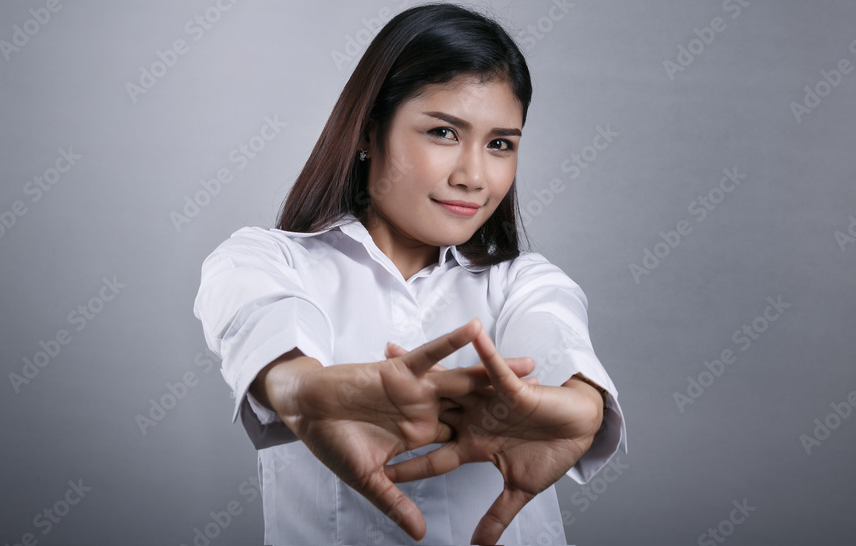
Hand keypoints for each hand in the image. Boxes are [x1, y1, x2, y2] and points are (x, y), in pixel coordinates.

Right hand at [253, 318, 533, 541]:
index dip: (496, 441)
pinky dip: (452, 342)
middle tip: (549, 402)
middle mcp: (426, 410)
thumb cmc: (333, 444)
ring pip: (463, 379)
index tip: (530, 445)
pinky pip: (432, 354)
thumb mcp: (370, 480)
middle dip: (510, 404)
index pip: (466, 439)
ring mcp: (416, 390)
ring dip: (495, 370)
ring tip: (531, 366)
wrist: (305, 412)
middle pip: (477, 407)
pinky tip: (476, 330)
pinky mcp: (400, 371)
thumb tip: (420, 535)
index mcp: (422, 435)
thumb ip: (397, 502)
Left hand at [384, 321, 604, 544]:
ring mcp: (490, 401)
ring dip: (421, 369)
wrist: (581, 430)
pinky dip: (481, 354)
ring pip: (449, 383)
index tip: (376, 472)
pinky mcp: (512, 387)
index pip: (433, 457)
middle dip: (395, 405)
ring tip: (389, 351)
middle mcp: (474, 420)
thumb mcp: (520, 490)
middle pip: (428, 412)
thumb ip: (496, 516)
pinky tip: (465, 337)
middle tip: (361, 395)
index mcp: (474, 445)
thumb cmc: (552, 454)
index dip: (408, 466)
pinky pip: (492, 368)